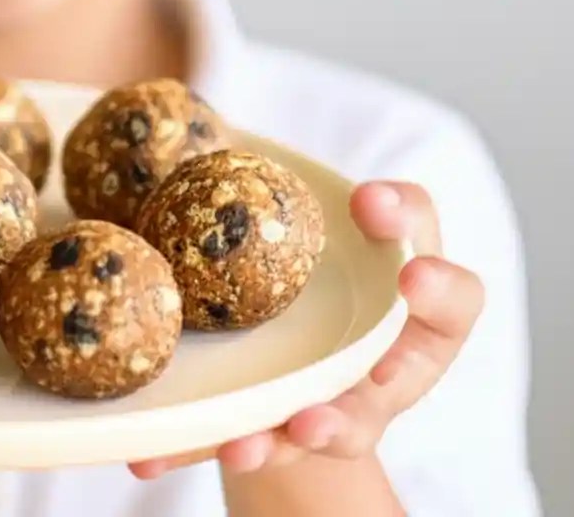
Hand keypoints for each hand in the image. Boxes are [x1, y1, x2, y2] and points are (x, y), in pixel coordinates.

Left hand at [128, 181, 484, 477]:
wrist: (295, 371)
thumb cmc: (300, 274)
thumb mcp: (292, 227)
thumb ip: (268, 193)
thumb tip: (186, 113)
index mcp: (404, 276)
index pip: (427, 230)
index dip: (409, 221)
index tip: (368, 202)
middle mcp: (398, 344)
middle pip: (421, 353)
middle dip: (397, 360)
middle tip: (373, 363)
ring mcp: (363, 400)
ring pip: (355, 421)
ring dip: (316, 430)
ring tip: (266, 440)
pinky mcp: (309, 438)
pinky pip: (265, 449)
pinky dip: (209, 449)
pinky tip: (146, 459)